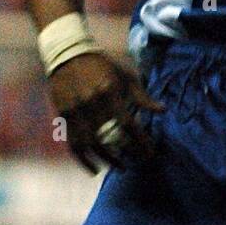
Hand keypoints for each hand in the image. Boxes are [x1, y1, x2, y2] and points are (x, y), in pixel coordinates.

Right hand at [48, 52, 164, 173]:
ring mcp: (74, 110)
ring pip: (90, 145)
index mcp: (108, 91)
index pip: (128, 124)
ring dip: (106, 161)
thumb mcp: (125, 75)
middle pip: (109, 137)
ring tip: (120, 167)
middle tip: (138, 162)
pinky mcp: (62, 116)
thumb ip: (142, 96)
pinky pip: (73, 144)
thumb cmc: (102, 65)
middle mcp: (90, 102)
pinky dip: (84, 160)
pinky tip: (95, 170)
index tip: (150, 153)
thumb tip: (163, 110)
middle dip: (126, 153)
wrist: (67, 54)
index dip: (140, 141)